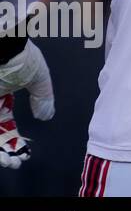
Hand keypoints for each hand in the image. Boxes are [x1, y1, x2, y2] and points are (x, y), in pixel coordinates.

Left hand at [0, 41, 55, 169]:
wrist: (5, 47)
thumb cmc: (21, 58)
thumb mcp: (38, 78)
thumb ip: (43, 97)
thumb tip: (46, 116)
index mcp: (3, 95)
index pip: (5, 123)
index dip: (14, 140)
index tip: (23, 154)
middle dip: (6, 151)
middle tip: (15, 163)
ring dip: (0, 152)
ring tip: (10, 163)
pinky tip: (4, 157)